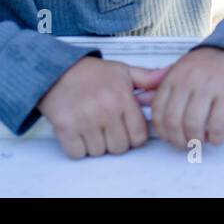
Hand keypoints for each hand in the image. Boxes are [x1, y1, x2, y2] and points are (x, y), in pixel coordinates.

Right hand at [37, 56, 166, 158]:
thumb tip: (167, 75)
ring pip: (99, 152)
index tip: (125, 127)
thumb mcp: (122, 71)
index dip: (134, 135)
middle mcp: (105, 109)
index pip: (139, 136)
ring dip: (95, 144)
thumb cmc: (91, 74)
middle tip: (107, 126)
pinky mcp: (65, 127)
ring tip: (91, 125)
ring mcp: (85, 120)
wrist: (56, 70)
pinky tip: (78, 130)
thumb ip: (147, 78)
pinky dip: (77, 147)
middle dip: (115, 140)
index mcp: (122, 97)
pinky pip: (78, 153)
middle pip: (120, 148)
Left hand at [135, 47, 223, 150]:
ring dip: (196, 140)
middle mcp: (189, 80)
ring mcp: (210, 86)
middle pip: (173, 120)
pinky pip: (217, 124)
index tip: (169, 137)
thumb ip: (163, 86)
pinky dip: (215, 138)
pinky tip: (216, 137)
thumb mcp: (182, 69)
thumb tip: (141, 101)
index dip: (162, 130)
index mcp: (175, 75)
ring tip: (201, 141)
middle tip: (185, 144)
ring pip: (193, 124)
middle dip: (177, 139)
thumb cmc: (209, 65)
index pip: (158, 109)